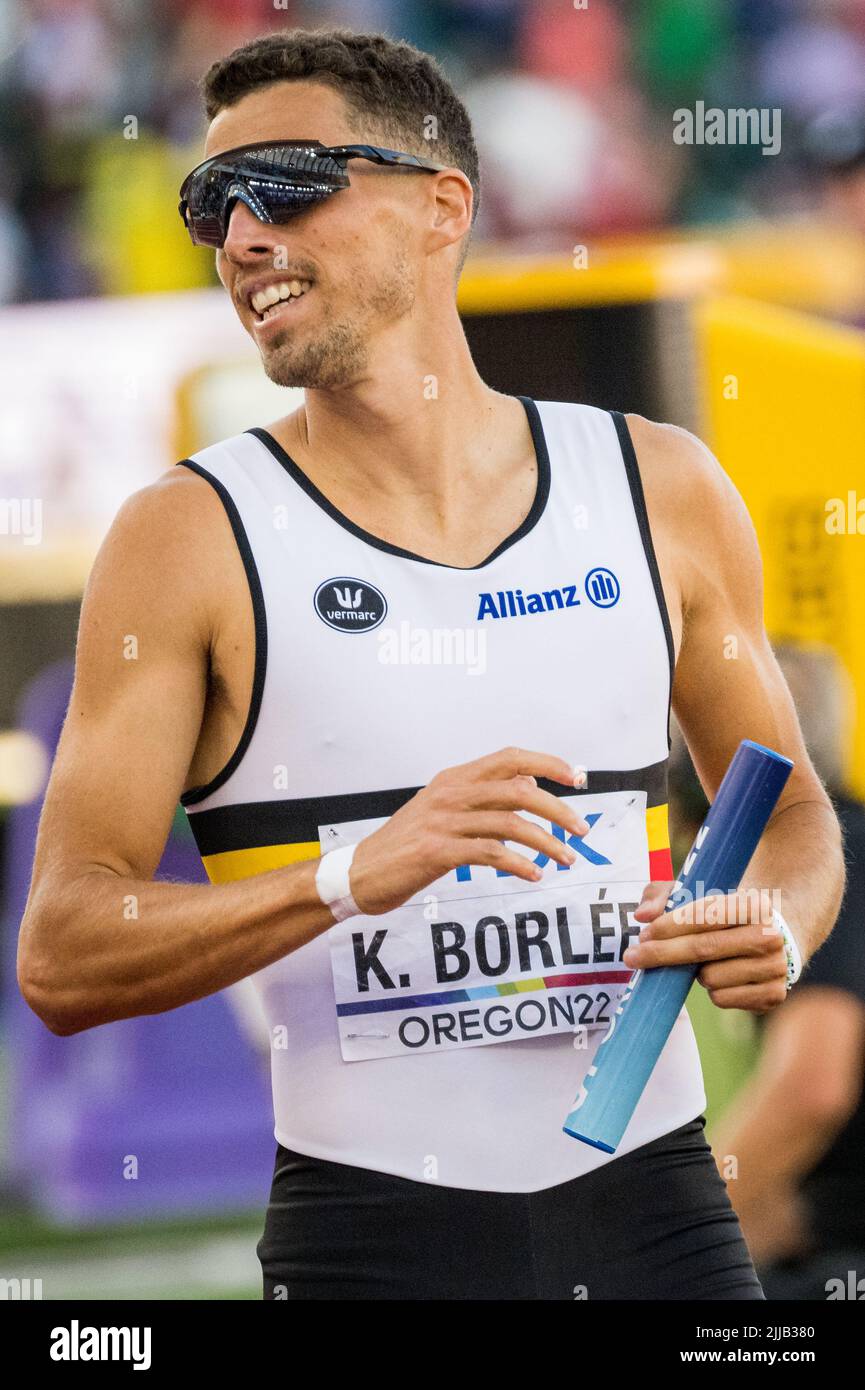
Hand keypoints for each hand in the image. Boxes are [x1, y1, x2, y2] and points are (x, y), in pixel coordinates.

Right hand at [348, 746, 587, 915]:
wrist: (360, 872)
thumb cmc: (404, 844)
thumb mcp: (442, 810)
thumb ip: (482, 798)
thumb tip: (529, 789)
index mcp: (454, 778)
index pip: (510, 758)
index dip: (548, 764)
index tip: (577, 779)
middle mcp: (450, 793)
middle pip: (519, 790)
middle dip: (558, 809)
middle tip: (582, 828)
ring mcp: (443, 821)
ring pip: (510, 823)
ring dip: (546, 842)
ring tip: (567, 859)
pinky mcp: (436, 851)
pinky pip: (490, 853)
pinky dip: (519, 864)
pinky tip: (533, 875)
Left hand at [622, 883, 789, 1013]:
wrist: (775, 936)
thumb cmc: (725, 914)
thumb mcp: (698, 894)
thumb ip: (664, 895)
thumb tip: (642, 915)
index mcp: (756, 904)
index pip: (705, 915)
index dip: (669, 926)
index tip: (643, 935)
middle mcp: (771, 937)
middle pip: (703, 949)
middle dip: (662, 954)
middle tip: (632, 957)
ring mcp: (776, 968)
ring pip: (710, 978)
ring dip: (694, 972)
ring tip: (703, 961)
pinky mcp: (774, 995)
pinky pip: (722, 999)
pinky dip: (712, 990)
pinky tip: (720, 974)